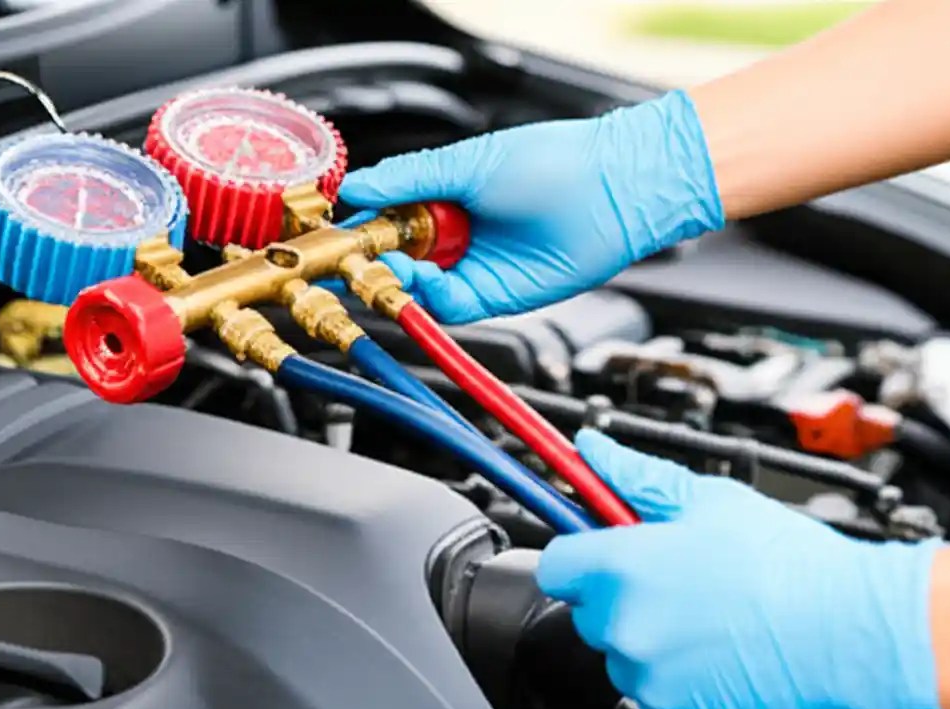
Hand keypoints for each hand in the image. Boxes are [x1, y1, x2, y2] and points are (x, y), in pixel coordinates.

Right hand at [339, 91, 723, 323]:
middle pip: (397, 258)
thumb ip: (410, 177)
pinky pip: (451, 305)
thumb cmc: (554, 164)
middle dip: (372, 261)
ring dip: (398, 281)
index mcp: (446, 195)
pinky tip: (425, 283)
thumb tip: (356, 186)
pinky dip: (431, 299)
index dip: (361, 227)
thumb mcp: (468, 162)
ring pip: (419, 286)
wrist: (612, 191)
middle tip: (353, 259)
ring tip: (389, 267)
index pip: (388, 217)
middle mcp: (457, 234)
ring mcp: (475, 265)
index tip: (337, 232)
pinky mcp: (495, 295)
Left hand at [537, 430, 945, 708]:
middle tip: (677, 577)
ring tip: (709, 615)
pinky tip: (720, 650)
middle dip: (621, 592)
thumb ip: (637, 478)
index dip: (580, 550)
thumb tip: (593, 450)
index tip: (601, 547)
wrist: (852, 634)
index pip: (557, 563)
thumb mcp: (710, 501)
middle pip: (589, 609)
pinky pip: (654, 689)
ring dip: (649, 635)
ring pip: (623, 652)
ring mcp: (649, 680)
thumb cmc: (789, 567)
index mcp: (624, 569)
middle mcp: (626, 629)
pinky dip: (676, 674)